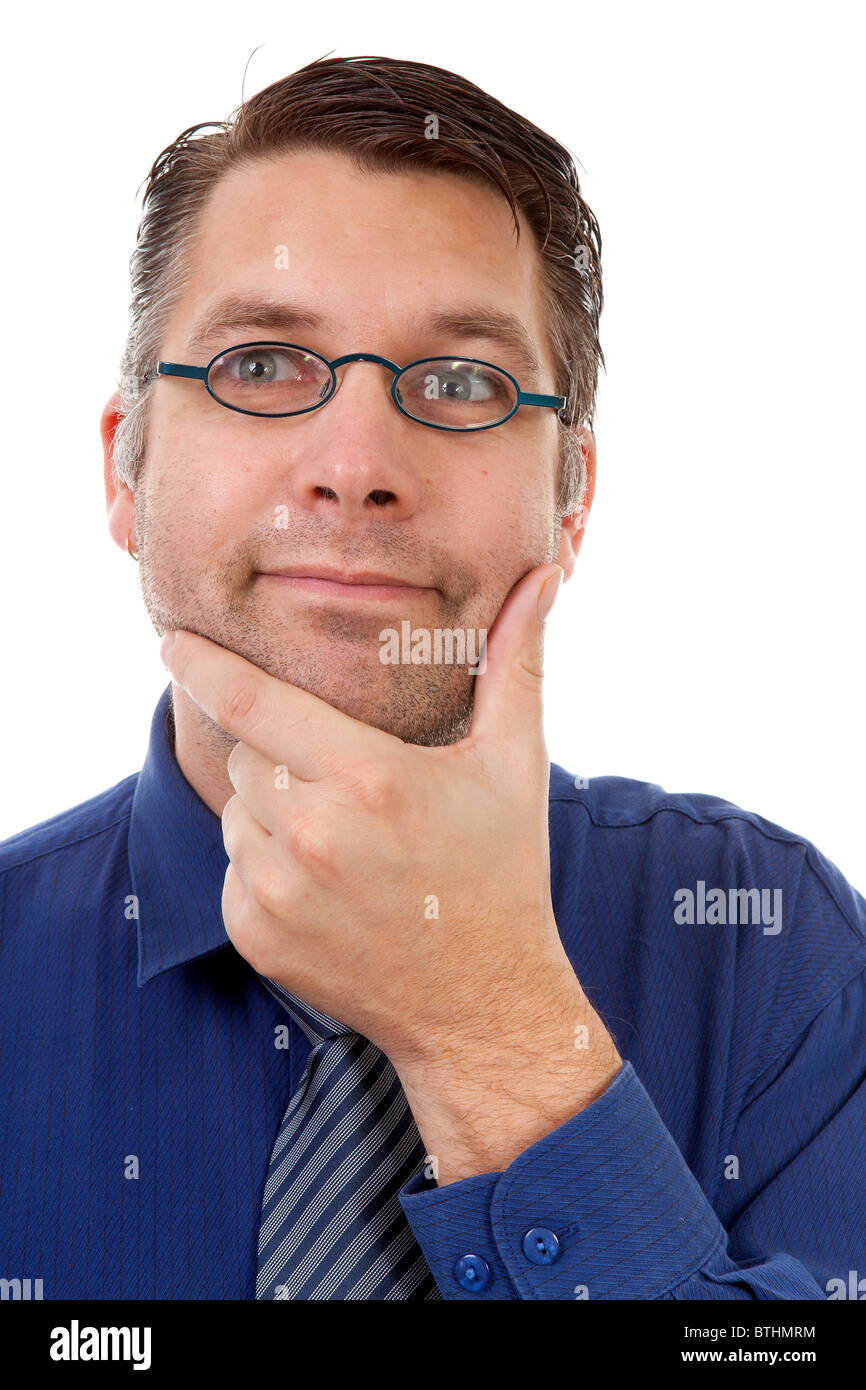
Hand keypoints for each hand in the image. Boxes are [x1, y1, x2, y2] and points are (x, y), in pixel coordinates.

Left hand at [161, 563, 621, 1178]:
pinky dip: (265, 870)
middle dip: (282, 756)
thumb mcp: (513, 763)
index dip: (205, 666)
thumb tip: (544, 576)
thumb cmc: (500, 873)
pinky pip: (233, 872)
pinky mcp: (256, 937)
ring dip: (272, 814)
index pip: (255, 702)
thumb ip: (516, 661)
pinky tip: (329, 890)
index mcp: (368, 778)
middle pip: (248, 756)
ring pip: (235, 814)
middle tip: (347, 788)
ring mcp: (277, 893)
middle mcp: (311, 835)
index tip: (172, 641)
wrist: (482, 1006)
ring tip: (346, 845)